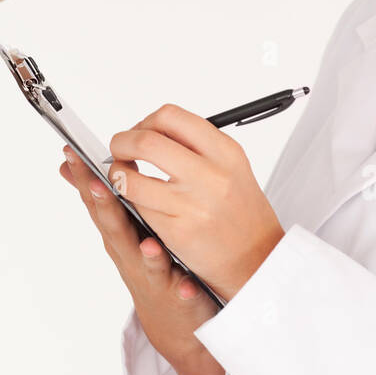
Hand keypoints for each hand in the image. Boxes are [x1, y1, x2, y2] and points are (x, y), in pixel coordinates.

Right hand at [59, 147, 221, 367]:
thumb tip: (66, 163)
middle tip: (99, 185)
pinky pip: (182, 293)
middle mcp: (130, 254)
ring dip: (147, 256)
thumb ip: (100, 197)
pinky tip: (187, 286)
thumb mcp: (119, 227)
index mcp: (118, 232)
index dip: (83, 177)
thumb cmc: (144, 261)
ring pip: (148, 264)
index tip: (72, 153)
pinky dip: (183, 289)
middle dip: (106, 208)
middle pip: (115, 229)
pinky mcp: (178, 295)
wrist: (169, 316)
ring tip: (149, 245)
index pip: (97, 201)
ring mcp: (153, 276)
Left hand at [106, 103, 284, 300]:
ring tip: (121, 175)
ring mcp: (193, 205)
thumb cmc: (241, 211)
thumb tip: (152, 128)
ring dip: (118, 173)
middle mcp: (210, 175)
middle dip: (122, 143)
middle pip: (146, 142)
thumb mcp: (232, 166)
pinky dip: (130, 199)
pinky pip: (138, 207)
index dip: (146, 121)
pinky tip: (136, 198)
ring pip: (132, 178)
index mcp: (225, 152)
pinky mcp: (177, 231)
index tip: (141, 131)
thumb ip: (197, 144)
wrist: (257, 257)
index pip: (171, 117)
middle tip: (119, 149)